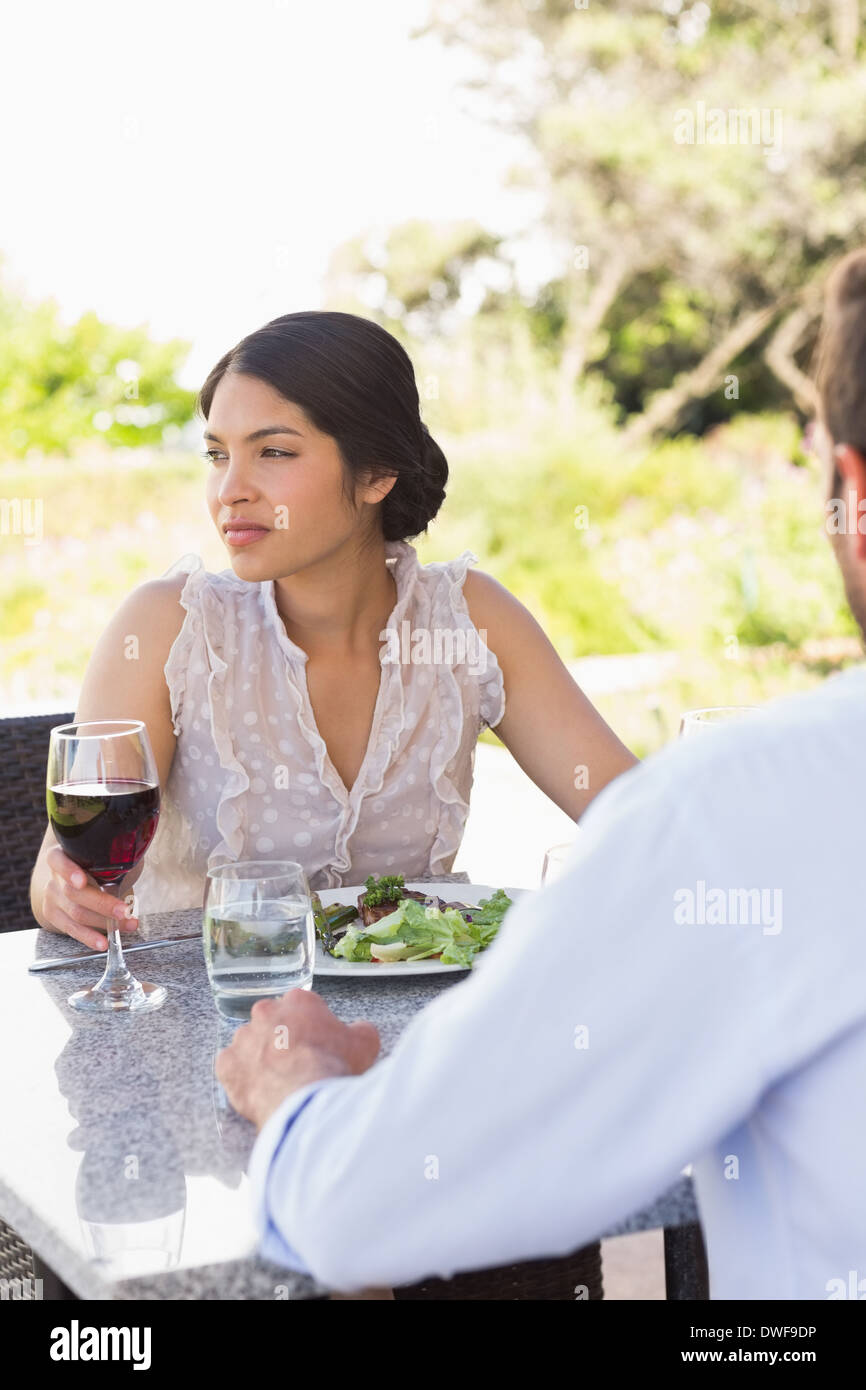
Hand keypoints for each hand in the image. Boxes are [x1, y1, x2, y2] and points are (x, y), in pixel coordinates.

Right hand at [41, 846, 138, 949]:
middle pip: (73, 893)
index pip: (60, 861)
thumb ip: (113, 858)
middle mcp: (54, 877)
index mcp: (61, 855)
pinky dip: (90, 937)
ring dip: (105, 922)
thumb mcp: (103, 855)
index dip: (69, 871)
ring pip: (76, 914)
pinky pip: (73, 930)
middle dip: (102, 904)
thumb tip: (133, 862)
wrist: (73, 874)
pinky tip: (103, 942)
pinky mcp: (54, 916)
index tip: (81, 881)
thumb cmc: (95, 862)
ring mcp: (52, 898)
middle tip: (124, 910)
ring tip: (128, 924)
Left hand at [215, 989, 380, 1130]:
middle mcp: (266, 1012)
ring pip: (249, 1044)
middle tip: (295, 1061)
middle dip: (281, 1037)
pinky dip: (240, 1076)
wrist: (305, 1098)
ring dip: (259, 1056)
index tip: (315, 1043)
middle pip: (272, 1021)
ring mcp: (243, 1037)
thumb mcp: (365, 1043)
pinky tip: (256, 1088)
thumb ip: (360, 1030)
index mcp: (298, 1001)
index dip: (310, 1026)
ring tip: (276, 1080)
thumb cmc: (333, 1066)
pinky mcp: (226, 1064)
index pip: (301, 1007)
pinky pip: (230, 1067)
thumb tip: (360, 1029)